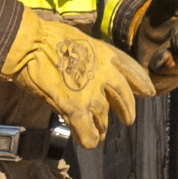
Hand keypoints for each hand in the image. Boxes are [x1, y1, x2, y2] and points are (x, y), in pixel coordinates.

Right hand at [1, 7, 153, 149]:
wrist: (29, 44)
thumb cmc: (44, 36)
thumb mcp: (76, 38)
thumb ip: (87, 54)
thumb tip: (83, 62)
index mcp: (105, 54)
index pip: (132, 70)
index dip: (141, 82)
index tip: (148, 91)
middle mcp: (105, 74)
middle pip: (124, 98)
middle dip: (127, 111)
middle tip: (128, 120)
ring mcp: (91, 94)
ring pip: (104, 118)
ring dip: (102, 127)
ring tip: (100, 132)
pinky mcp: (75, 109)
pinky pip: (88, 133)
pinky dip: (89, 139)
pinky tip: (88, 142)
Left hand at [132, 0, 177, 90]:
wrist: (159, 35)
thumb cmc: (167, 15)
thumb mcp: (166, 1)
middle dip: (172, 61)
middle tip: (161, 59)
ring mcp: (176, 71)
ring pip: (168, 77)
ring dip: (158, 74)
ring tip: (148, 67)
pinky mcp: (160, 83)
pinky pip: (153, 86)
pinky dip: (145, 83)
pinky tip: (137, 76)